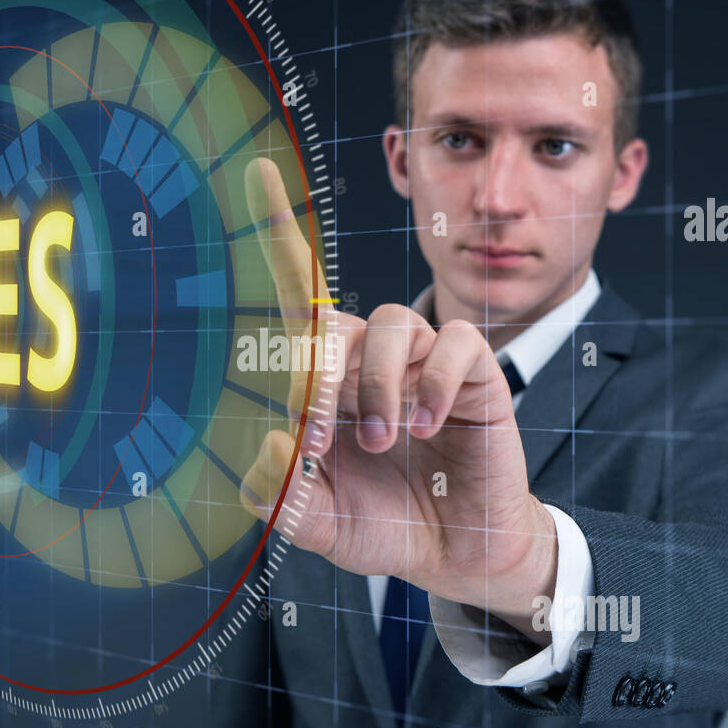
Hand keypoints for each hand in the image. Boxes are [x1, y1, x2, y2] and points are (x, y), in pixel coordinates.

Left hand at [237, 158, 557, 641]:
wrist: (455, 555)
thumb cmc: (385, 525)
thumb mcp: (319, 521)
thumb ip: (282, 495)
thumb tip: (265, 445)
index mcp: (326, 383)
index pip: (298, 297)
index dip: (278, 232)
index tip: (254, 172)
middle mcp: (369, 360)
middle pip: (332, 320)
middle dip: (315, 371)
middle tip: (313, 434)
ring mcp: (421, 362)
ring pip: (389, 325)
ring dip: (377, 384)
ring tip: (385, 441)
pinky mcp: (473, 373)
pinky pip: (453, 344)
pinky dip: (434, 381)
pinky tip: (426, 426)